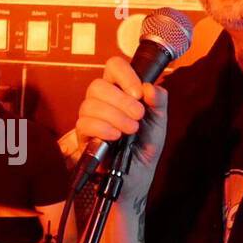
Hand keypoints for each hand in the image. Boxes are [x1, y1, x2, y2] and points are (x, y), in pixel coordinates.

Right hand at [75, 56, 168, 202]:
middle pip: (97, 85)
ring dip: (114, 116)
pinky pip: (84, 124)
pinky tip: (116, 137)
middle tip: (138, 116)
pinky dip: (102, 128)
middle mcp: (102, 101)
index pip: (113, 66)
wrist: (137, 176)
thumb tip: (149, 87)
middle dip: (121, 100)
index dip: (124, 74)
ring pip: (90, 104)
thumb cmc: (145, 147)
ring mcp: (90, 118)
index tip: (138, 93)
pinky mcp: (83, 136)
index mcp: (120, 91)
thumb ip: (158, 102)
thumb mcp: (159, 123)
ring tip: (130, 131)